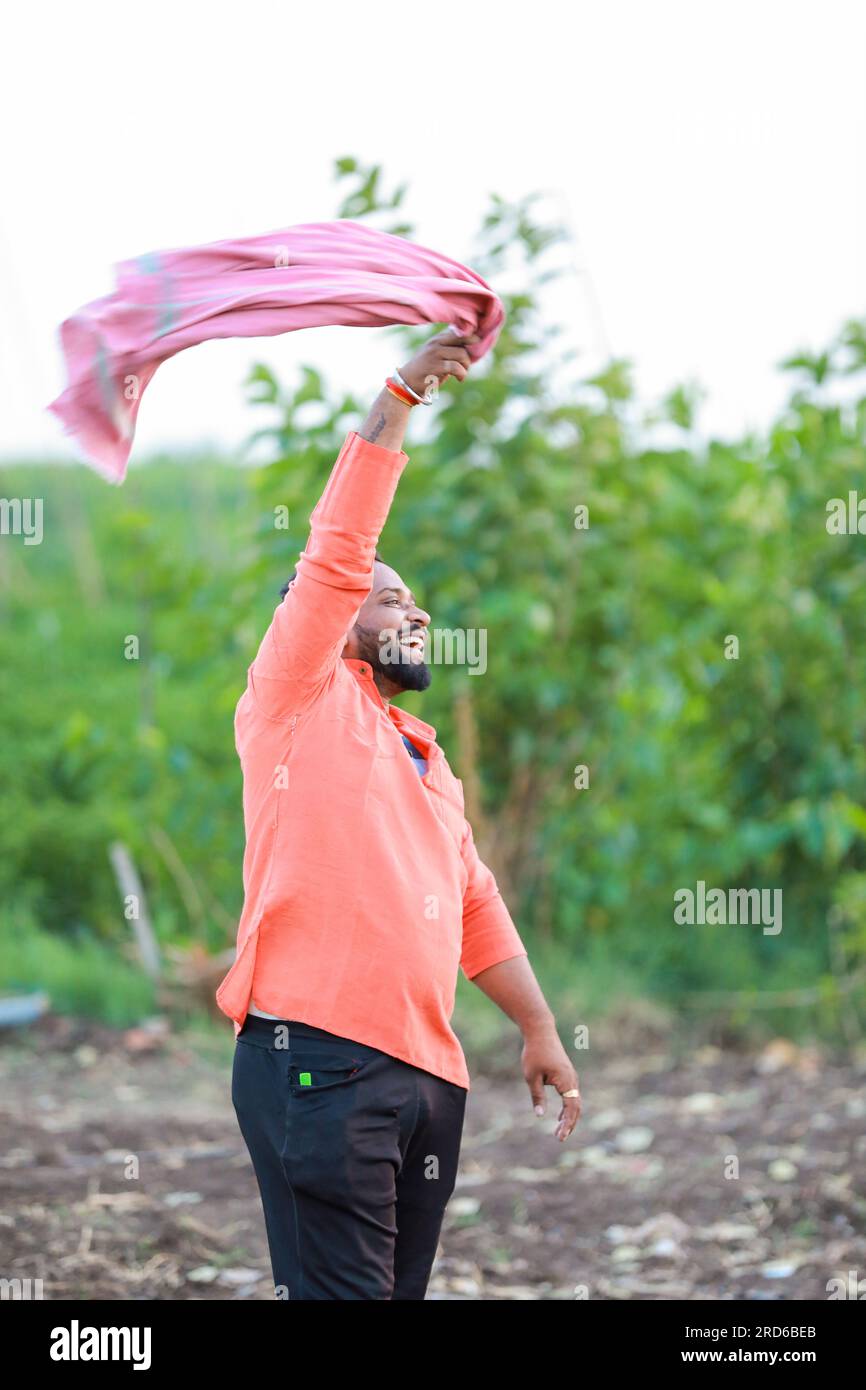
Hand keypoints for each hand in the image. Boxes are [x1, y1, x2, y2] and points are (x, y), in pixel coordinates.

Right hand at [398, 328, 479, 399]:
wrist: (407, 382)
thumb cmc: (426, 370)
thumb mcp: (437, 354)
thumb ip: (451, 348)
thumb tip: (473, 346)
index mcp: (438, 338)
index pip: (459, 330)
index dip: (471, 335)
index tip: (477, 344)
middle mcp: (436, 342)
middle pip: (463, 337)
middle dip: (472, 348)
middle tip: (469, 361)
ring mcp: (435, 353)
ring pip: (462, 353)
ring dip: (466, 365)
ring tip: (463, 372)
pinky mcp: (436, 366)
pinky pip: (457, 367)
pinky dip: (462, 374)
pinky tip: (460, 379)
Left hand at [521, 1025, 581, 1141]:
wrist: (540, 1031)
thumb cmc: (535, 1053)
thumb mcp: (531, 1076)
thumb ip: (537, 1096)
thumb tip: (540, 1114)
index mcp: (566, 1081)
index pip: (571, 1108)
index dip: (567, 1124)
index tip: (560, 1137)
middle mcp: (572, 1080)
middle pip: (576, 1107)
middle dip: (569, 1124)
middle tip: (560, 1138)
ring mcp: (571, 1077)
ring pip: (575, 1101)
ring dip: (569, 1117)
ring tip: (559, 1131)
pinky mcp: (567, 1075)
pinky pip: (571, 1095)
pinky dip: (568, 1107)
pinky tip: (560, 1116)